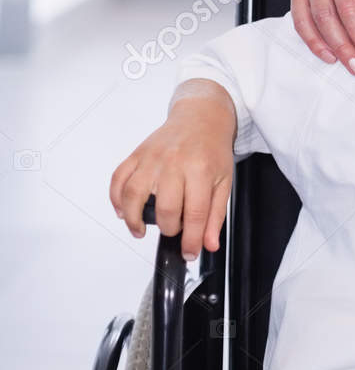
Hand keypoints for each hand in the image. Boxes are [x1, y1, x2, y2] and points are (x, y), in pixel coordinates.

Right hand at [110, 93, 235, 262]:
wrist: (201, 116)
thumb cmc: (211, 149)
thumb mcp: (223, 181)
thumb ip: (215, 215)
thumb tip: (208, 245)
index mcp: (200, 169)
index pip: (194, 214)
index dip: (191, 240)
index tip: (188, 253)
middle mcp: (174, 163)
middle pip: (165, 208)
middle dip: (168, 229)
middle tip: (173, 230)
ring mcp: (152, 158)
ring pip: (134, 194)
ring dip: (134, 219)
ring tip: (140, 230)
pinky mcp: (137, 154)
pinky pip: (118, 178)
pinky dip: (116, 198)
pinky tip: (123, 211)